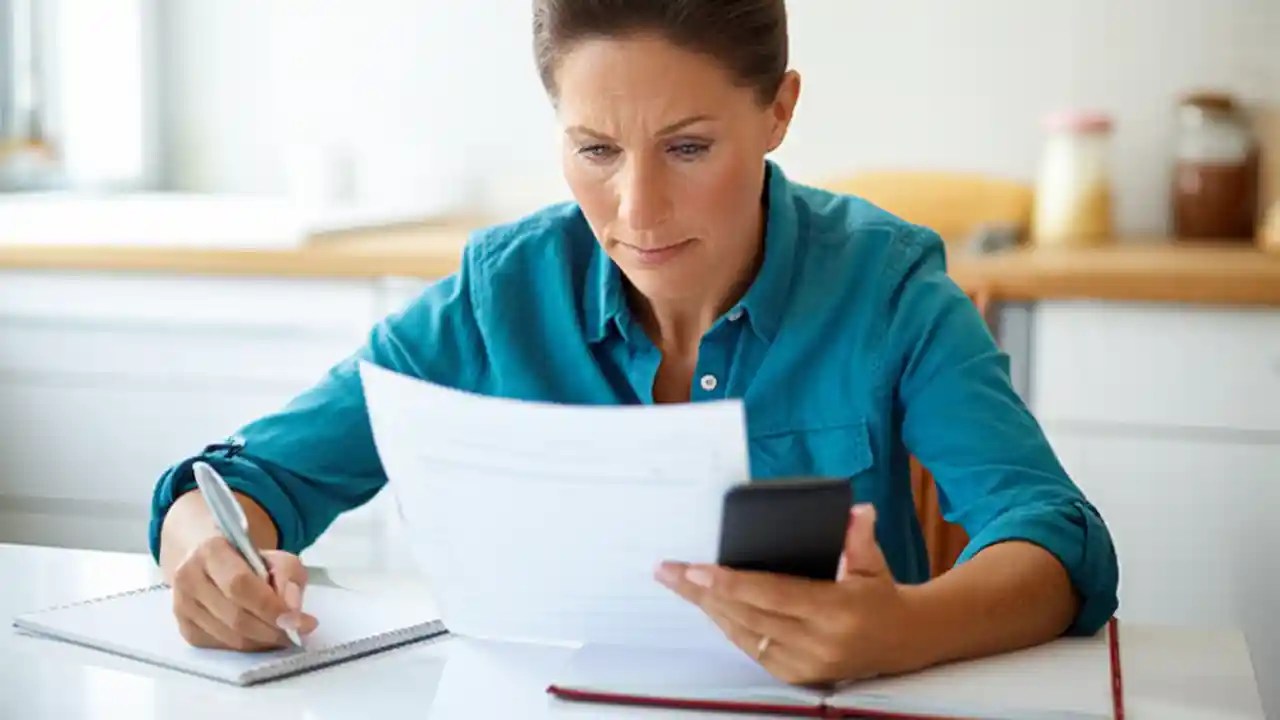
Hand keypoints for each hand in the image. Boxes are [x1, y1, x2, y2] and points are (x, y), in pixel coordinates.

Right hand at [169, 536, 318, 650]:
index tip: (297, 621)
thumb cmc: (245, 559)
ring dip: (262, 642)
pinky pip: (221, 647)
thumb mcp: (274, 556)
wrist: (206, 561)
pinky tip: (261, 638)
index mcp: (211, 551)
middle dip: (271, 630)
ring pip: (229, 637)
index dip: (270, 607)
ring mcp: (182, 607)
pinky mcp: (185, 629)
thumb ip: (288, 576)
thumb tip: (292, 610)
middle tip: (295, 633)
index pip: (240, 585)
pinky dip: (247, 647)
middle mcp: (189, 579)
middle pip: (235, 617)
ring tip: (283, 636)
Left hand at [656, 504, 918, 685]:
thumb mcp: (874, 562)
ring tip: (678, 584)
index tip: (696, 569)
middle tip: (669, 571)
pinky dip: (728, 625)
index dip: (731, 582)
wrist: (903, 642)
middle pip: (748, 615)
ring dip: (708, 608)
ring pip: (744, 634)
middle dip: (704, 592)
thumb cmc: (880, 594)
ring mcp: (807, 663)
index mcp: (837, 610)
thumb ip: (859, 537)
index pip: (773, 594)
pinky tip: (708, 605)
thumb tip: (856, 511)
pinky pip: (752, 648)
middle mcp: (819, 642)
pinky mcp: (798, 675)